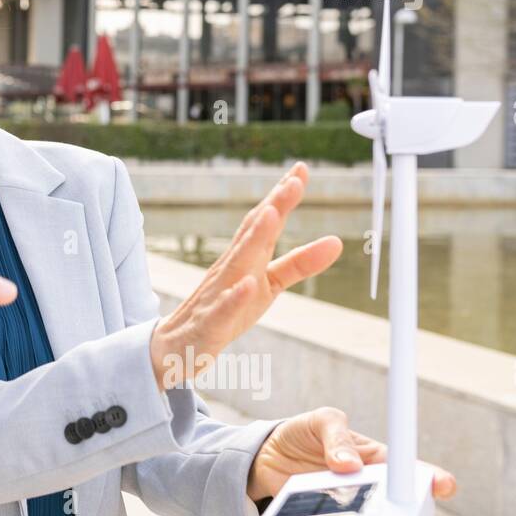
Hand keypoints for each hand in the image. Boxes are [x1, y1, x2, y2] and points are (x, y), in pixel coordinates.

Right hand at [150, 162, 341, 388]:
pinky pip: (222, 310)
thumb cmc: (225, 310)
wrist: (178, 346)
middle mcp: (229, 268)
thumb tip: (337, 241)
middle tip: (293, 180)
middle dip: (272, 206)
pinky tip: (248, 285)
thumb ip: (299, 263)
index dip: (282, 196)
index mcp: (245, 257)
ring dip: (253, 238)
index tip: (300, 169)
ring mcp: (217, 294)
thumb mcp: (268, 286)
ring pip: (236, 264)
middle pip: (251, 234)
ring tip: (271, 214)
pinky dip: (235, 297)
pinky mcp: (209, 324)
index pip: (264, 222)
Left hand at [247, 406, 457, 502]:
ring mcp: (348, 504)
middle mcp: (369, 485)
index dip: (431, 479)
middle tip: (386, 506)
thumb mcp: (322, 420)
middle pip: (395, 503)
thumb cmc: (306, 433)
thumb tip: (348, 463)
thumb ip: (336, 436)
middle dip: (399, 509)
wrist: (269, 453)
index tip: (441, 485)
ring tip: (349, 511)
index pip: (410, 470)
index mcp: (377, 459)